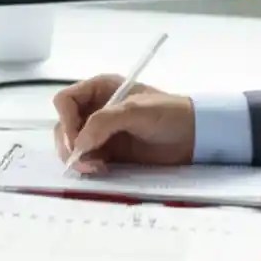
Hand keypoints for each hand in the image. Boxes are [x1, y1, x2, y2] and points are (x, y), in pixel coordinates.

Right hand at [53, 74, 195, 174]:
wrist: (197, 137)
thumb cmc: (169, 114)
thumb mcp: (136, 111)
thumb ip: (104, 122)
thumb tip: (79, 144)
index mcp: (98, 90)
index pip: (65, 102)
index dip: (66, 120)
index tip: (77, 141)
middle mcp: (94, 109)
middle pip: (64, 125)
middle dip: (69, 144)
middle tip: (82, 162)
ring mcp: (99, 131)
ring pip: (71, 144)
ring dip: (77, 157)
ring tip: (95, 168)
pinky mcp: (108, 151)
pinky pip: (86, 158)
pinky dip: (87, 166)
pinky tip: (101, 170)